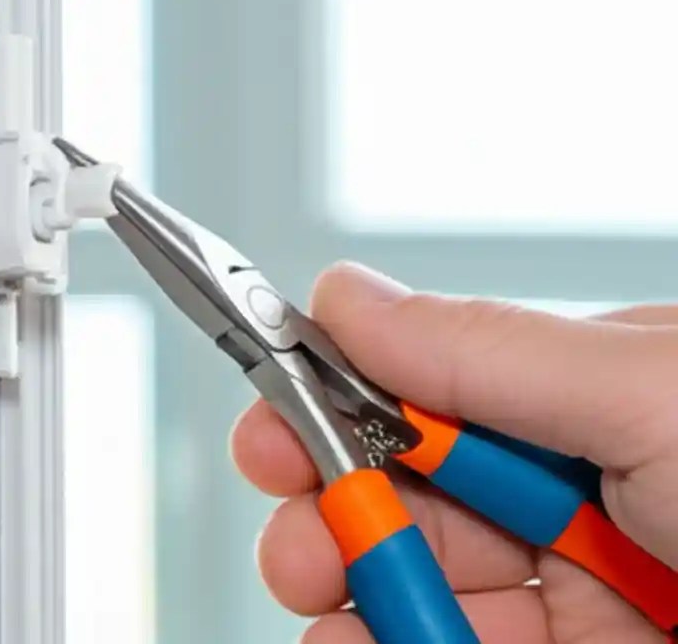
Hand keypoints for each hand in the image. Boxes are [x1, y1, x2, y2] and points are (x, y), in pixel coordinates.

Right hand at [231, 262, 677, 642]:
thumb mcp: (652, 394)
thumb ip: (493, 352)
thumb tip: (346, 299)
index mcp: (594, 391)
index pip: (426, 392)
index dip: (332, 411)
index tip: (270, 446)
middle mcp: (586, 485)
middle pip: (413, 494)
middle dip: (333, 517)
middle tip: (302, 552)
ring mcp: (594, 584)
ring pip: (427, 584)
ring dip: (355, 597)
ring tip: (332, 620)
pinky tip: (355, 642)